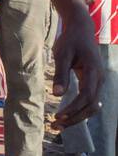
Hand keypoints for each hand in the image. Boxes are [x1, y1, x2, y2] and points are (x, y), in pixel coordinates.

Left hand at [51, 9, 103, 127]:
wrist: (81, 29)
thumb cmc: (70, 40)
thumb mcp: (62, 54)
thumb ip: (60, 74)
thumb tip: (57, 94)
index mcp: (93, 72)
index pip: (86, 96)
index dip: (73, 108)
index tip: (58, 116)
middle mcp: (99, 79)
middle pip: (91, 105)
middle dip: (75, 118)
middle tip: (55, 126)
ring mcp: (98, 81)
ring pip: (92, 105)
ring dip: (77, 116)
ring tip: (59, 124)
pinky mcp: (93, 81)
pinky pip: (89, 100)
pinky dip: (79, 109)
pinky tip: (67, 116)